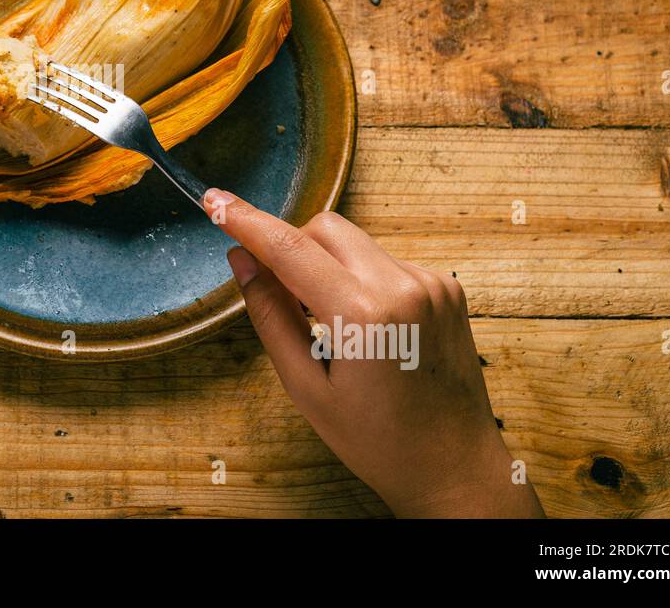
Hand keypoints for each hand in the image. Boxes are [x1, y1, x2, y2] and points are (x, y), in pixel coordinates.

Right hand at [204, 190, 543, 517]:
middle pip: (325, 228)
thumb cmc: (379, 441)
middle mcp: (404, 286)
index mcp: (366, 315)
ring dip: (329, 267)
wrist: (454, 467)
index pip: (290, 248)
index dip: (246, 221)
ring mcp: (432, 282)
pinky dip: (362, 281)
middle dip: (293, 249)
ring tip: (333, 328)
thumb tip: (241, 261)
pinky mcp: (447, 287)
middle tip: (282, 296)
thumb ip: (270, 315)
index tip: (216, 201)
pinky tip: (368, 330)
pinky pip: (385, 261)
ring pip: (355, 243)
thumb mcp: (306, 387)